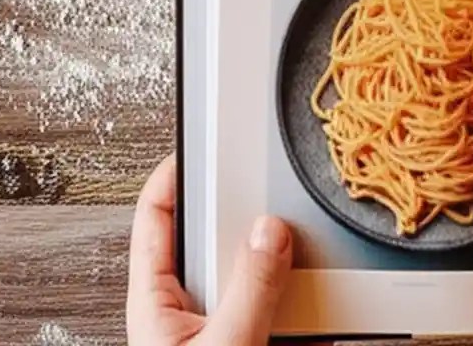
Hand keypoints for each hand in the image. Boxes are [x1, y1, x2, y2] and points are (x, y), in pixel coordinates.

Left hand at [127, 155, 293, 344]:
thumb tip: (269, 233)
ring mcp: (221, 326)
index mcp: (155, 302)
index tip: (204, 147)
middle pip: (214, 240)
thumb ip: (251, 289)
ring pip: (253, 274)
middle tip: (272, 201)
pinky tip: (317, 303)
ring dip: (281, 268)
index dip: (175, 176)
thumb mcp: (226, 343)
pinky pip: (281, 310)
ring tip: (304, 264)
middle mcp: (186, 310)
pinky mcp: (253, 340)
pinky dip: (302, 301)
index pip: (155, 217)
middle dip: (246, 222)